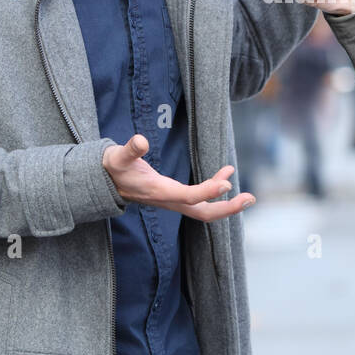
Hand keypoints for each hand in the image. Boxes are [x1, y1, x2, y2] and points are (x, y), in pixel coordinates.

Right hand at [102, 134, 254, 220]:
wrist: (105, 182)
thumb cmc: (113, 167)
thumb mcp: (118, 157)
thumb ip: (129, 150)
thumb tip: (140, 141)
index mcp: (158, 192)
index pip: (188, 197)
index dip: (208, 191)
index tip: (226, 183)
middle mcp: (169, 201)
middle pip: (203, 213)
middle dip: (227, 209)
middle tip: (250, 198)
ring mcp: (173, 201)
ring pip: (204, 209)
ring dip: (226, 203)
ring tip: (248, 194)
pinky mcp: (175, 197)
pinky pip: (200, 199)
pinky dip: (215, 189)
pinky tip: (225, 173)